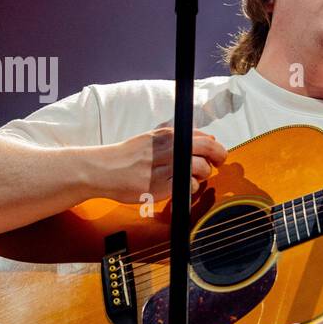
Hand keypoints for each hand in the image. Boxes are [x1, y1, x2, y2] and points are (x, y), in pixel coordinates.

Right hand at [105, 124, 227, 202]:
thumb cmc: (128, 156)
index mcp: (168, 135)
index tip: (215, 154)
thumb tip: (207, 137)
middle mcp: (169, 147)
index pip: (204, 136)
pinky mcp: (163, 186)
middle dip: (219, 157)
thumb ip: (176, 138)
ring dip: (202, 175)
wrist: (103, 170)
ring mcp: (167, 167)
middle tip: (217, 164)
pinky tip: (178, 187)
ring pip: (202, 168)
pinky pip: (190, 186)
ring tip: (189, 178)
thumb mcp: (152, 138)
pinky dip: (189, 188)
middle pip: (209, 148)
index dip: (215, 147)